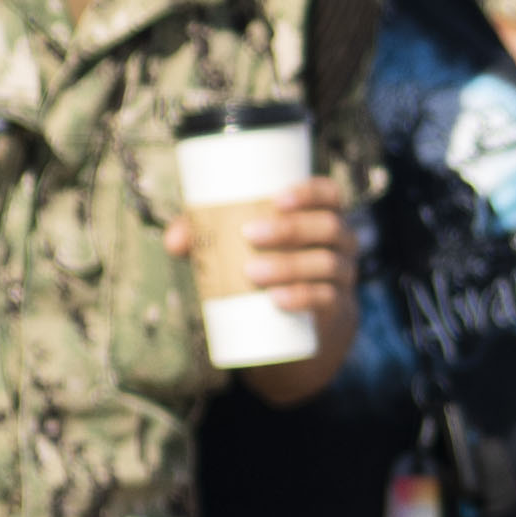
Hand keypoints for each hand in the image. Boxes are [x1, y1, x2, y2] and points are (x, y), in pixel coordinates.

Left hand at [169, 172, 355, 325]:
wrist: (301, 324)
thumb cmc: (271, 265)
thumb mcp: (245, 247)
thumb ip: (208, 236)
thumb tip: (173, 243)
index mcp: (324, 216)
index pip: (330, 194)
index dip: (309, 192)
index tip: (277, 198)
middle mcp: (341, 242)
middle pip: (328, 227)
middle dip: (289, 229)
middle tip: (249, 235)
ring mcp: (343, 276)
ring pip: (327, 264)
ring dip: (290, 265)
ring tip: (252, 272)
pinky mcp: (336, 309)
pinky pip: (327, 300)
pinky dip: (302, 297)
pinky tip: (277, 299)